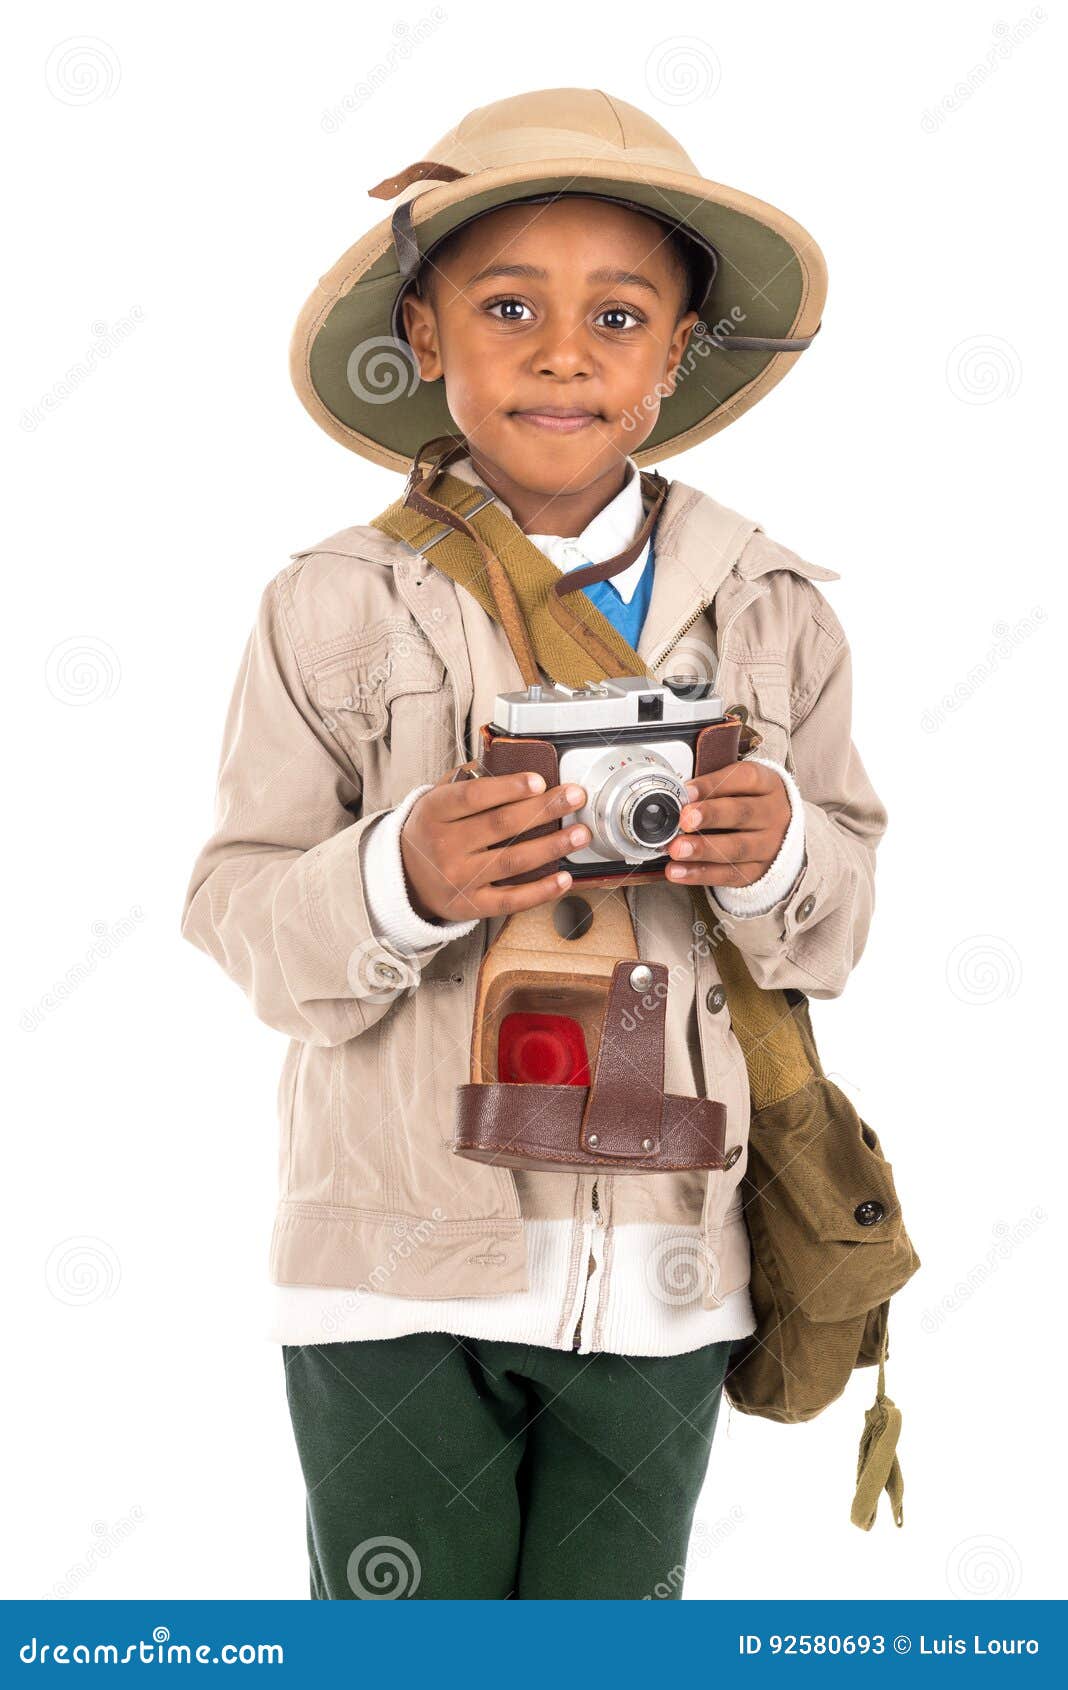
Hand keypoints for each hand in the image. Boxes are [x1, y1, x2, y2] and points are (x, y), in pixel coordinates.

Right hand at [400, 767, 589, 921]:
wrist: (405, 878)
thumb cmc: (431, 831)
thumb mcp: (435, 799)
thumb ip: (465, 780)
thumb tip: (504, 757)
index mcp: (434, 812)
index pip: (473, 796)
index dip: (508, 788)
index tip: (539, 780)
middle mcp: (444, 846)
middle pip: (501, 825)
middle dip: (543, 809)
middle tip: (575, 797)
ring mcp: (458, 879)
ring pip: (512, 861)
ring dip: (551, 846)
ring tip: (580, 834)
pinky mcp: (471, 906)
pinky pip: (510, 900)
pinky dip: (541, 891)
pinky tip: (564, 878)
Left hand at [663, 760, 790, 888]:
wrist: (781, 834)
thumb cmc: (750, 803)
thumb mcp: (741, 786)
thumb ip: (712, 788)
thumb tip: (677, 797)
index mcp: (768, 785)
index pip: (745, 778)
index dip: (714, 783)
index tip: (686, 790)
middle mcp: (773, 815)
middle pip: (741, 813)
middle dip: (710, 816)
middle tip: (684, 819)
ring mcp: (769, 846)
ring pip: (736, 848)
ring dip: (702, 849)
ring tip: (676, 849)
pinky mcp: (758, 871)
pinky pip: (728, 874)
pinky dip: (699, 874)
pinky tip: (677, 871)